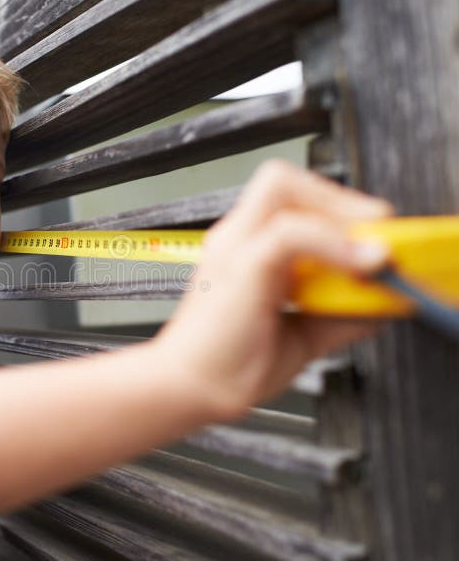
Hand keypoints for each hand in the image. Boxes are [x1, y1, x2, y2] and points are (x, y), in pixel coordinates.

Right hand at [157, 159, 393, 421]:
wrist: (189, 391)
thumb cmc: (229, 366)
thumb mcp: (302, 337)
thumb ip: (339, 316)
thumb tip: (383, 304)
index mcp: (246, 250)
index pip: (290, 199)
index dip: (335, 208)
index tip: (372, 236)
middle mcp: (236, 239)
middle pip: (282, 179)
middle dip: (338, 199)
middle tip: (375, 234)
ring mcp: (233, 248)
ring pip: (280, 187)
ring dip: (336, 212)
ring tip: (368, 250)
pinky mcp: (240, 266)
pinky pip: (290, 232)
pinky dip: (333, 244)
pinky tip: (359, 267)